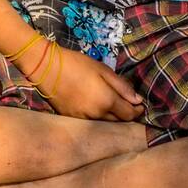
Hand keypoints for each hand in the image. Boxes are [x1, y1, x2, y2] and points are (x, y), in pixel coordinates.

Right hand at [22, 42, 144, 122]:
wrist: (46, 68)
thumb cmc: (77, 64)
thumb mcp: (103, 70)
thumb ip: (122, 87)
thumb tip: (137, 100)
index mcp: (106, 101)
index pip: (129, 114)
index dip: (138, 111)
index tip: (141, 105)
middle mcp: (96, 115)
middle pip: (118, 121)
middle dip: (126, 114)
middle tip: (128, 104)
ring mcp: (82, 119)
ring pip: (104, 122)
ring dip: (112, 116)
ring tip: (112, 104)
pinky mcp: (71, 119)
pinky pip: (91, 121)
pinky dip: (98, 116)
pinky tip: (96, 106)